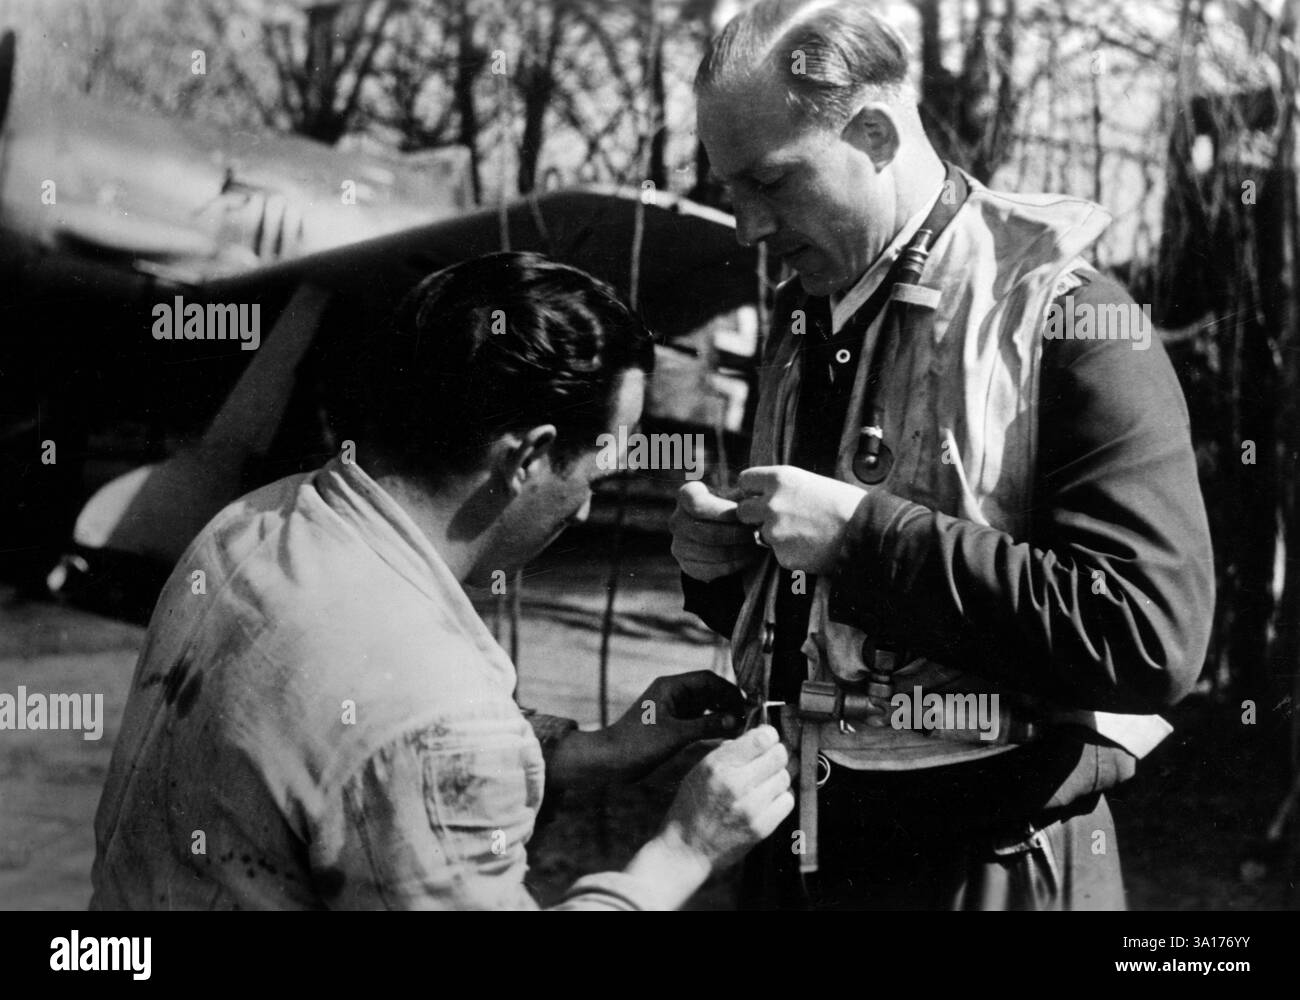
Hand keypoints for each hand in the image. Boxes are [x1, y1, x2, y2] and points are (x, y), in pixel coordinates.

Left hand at [605, 671, 745, 781]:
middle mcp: (672, 694)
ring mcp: (672, 709)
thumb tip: (735, 720)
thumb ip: (707, 725)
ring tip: (739, 729)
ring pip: (704, 706)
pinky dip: (710, 725)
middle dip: (727, 703)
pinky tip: (723, 736)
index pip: (708, 679)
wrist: (610, 761)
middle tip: (746, 719)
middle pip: (708, 691)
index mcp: (671, 686)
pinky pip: (697, 720)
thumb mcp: (676, 734)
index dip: (729, 690)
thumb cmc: (639, 743)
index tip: (746, 705)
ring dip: (720, 715)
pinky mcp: (670, 724)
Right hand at [658, 725, 792, 873]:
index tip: (767, 738)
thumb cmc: (691, 808)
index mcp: (718, 765)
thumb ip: (728, 752)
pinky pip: (787, 801)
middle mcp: (736, 784)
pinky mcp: (762, 827)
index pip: (762, 738)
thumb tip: (757, 737)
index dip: (769, 735)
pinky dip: (780, 798)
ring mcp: (751, 807)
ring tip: (763, 784)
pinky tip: (767, 800)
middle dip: (776, 754)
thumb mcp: (699, 770)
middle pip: (779, 756)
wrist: (686, 850)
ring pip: (785, 778)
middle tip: (768, 760)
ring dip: (777, 778)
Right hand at [670, 481, 761, 581]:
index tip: (746, 516)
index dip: (725, 513)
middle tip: (757, 535)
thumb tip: (759, 505)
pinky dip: (734, 564)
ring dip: (739, 551)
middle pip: (709, 533)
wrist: (717, 529)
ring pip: (713, 553)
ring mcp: (679, 545)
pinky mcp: (687, 566)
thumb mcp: (735, 496)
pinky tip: (747, 557)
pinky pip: (713, 569)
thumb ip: (743, 499)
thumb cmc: (730, 507)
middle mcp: (677, 520)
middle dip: (737, 535)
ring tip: (755, 545)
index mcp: (687, 495)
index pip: (699, 505)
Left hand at [736, 465, 866, 574]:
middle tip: (778, 519)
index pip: (745, 480)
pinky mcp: (782, 556)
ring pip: (760, 534)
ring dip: (775, 535)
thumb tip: (766, 495)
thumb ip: (785, 488)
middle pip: (743, 510)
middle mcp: (772, 503)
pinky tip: (811, 547)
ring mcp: (775, 532)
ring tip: (804, 533)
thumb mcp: (812, 482)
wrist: (867, 532)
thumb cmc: (846, 504)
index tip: (760, 495)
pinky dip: (790, 553)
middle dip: (756, 515)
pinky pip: (777, 554)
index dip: (753, 489)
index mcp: (780, 479)